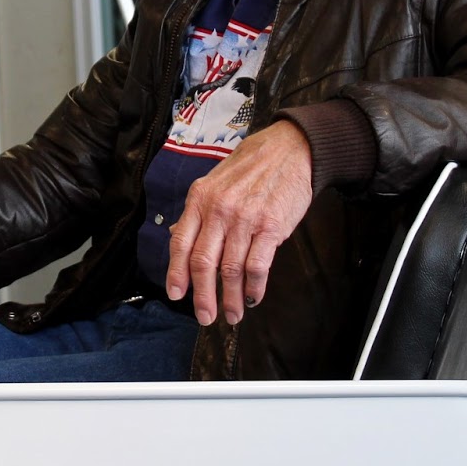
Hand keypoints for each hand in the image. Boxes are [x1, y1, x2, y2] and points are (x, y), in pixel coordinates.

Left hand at [165, 120, 313, 326]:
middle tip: (204, 316)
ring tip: (233, 313)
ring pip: (231, 270)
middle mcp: (219, 210)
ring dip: (231, 297)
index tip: (176, 295)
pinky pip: (258, 266)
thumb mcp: (214, 181)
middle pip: (203, 263)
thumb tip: (179, 234)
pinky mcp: (271, 227)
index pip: (181, 243)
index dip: (176, 273)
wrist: (290, 149)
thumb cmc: (252, 165)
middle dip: (202, 296)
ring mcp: (245, 220)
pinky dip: (255, 287)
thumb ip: (198, 210)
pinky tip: (253, 297)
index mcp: (200, 199)